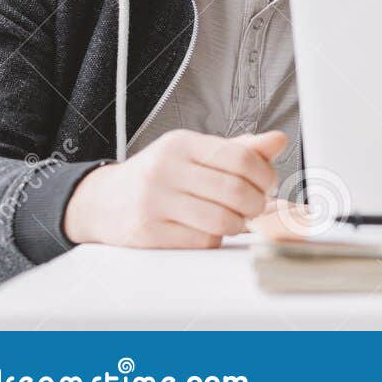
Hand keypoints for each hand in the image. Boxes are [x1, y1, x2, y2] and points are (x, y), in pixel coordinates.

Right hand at [63, 130, 286, 249]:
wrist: (103, 201)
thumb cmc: (159, 175)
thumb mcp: (195, 153)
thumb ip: (239, 149)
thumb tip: (278, 140)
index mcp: (182, 143)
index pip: (242, 158)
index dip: (265, 176)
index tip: (267, 185)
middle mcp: (165, 169)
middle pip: (235, 191)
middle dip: (256, 203)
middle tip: (255, 206)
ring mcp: (153, 202)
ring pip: (221, 220)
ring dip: (238, 224)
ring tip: (235, 219)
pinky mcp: (147, 233)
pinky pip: (201, 241)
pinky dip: (215, 239)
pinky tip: (209, 230)